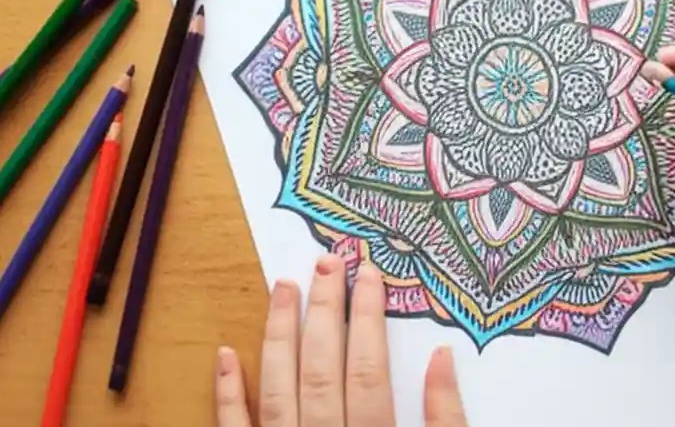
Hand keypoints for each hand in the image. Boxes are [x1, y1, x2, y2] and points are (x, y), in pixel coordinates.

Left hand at [215, 255, 467, 426]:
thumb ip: (447, 419)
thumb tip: (442, 358)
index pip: (369, 372)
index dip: (369, 320)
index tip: (370, 275)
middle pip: (322, 371)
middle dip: (325, 311)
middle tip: (327, 263)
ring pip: (278, 391)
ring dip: (279, 335)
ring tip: (282, 286)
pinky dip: (229, 395)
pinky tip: (226, 355)